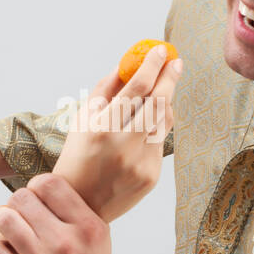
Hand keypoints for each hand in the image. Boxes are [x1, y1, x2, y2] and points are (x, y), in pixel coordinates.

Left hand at [0, 173, 116, 253]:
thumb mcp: (96, 237)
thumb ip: (73, 210)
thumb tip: (39, 184)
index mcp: (89, 225)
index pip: (49, 183)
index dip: (36, 187)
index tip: (36, 199)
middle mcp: (67, 242)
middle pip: (21, 198)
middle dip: (16, 204)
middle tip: (19, 216)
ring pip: (4, 219)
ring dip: (3, 222)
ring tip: (10, 231)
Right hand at [52, 46, 181, 222]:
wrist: (79, 203)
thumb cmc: (77, 156)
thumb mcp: (81, 120)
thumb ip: (104, 91)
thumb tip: (127, 65)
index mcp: (102, 128)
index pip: (136, 88)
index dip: (152, 66)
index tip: (161, 50)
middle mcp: (123, 145)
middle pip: (158, 102)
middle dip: (170, 78)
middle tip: (176, 62)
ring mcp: (140, 163)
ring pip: (164, 122)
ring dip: (167, 101)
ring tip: (164, 90)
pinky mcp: (151, 176)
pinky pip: (160, 143)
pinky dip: (157, 129)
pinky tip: (148, 124)